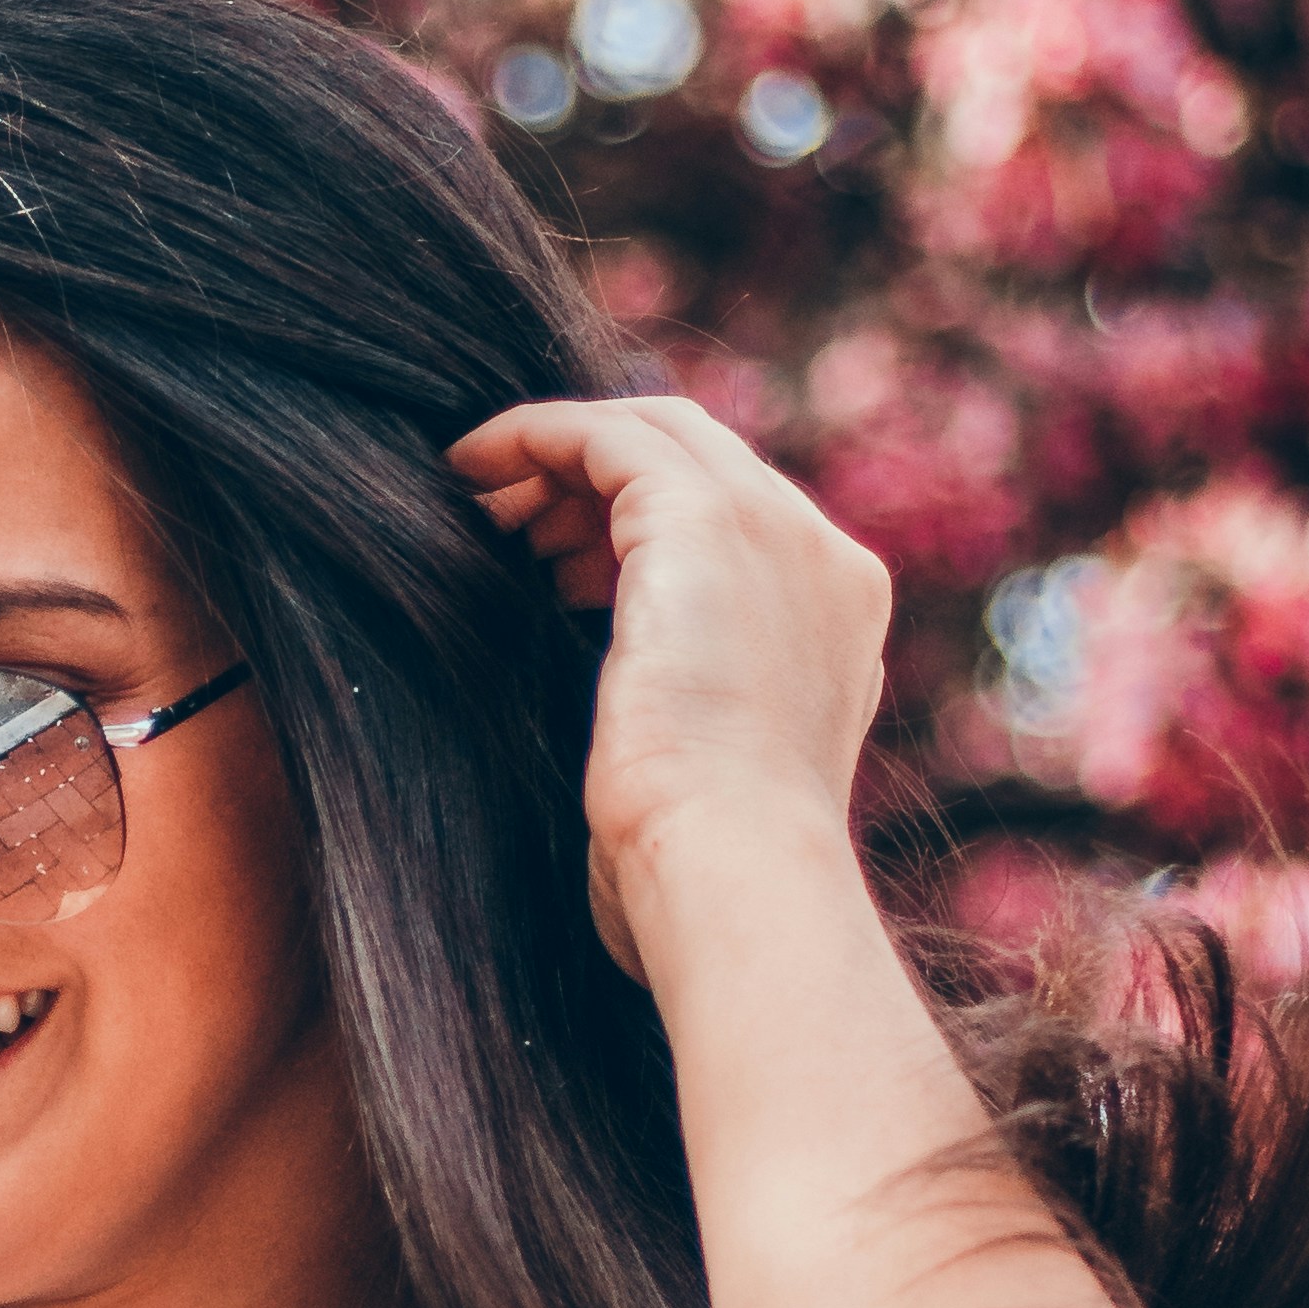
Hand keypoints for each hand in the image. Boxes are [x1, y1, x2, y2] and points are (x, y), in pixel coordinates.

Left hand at [448, 390, 889, 979]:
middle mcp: (822, 558)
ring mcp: (776, 531)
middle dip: (598, 477)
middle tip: (513, 519)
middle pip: (700, 460)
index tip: (557, 559)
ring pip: (654, 434)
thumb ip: (699, 702)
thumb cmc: (707, 869)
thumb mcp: (719, 771)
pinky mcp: (707, 520)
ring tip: (484, 506)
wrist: (736, 873)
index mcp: (837, 617)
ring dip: (559, 459)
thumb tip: (642, 699)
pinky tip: (471, 468)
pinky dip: (533, 438)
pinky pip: (606, 436)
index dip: (637, 522)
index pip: (737, 521)